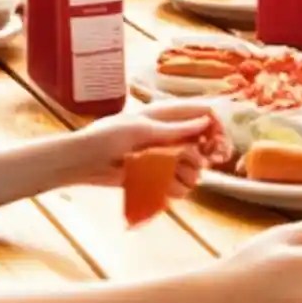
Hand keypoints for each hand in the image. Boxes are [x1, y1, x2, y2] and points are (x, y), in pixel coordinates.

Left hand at [76, 103, 231, 188]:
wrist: (83, 162)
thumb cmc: (106, 136)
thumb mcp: (141, 129)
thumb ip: (174, 128)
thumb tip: (205, 121)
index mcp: (166, 115)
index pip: (203, 114)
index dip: (215, 126)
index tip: (218, 142)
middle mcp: (170, 135)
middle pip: (205, 144)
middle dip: (205, 155)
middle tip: (198, 163)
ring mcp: (165, 157)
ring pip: (194, 168)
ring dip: (189, 174)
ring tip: (172, 175)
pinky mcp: (158, 177)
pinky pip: (179, 186)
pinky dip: (176, 189)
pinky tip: (165, 188)